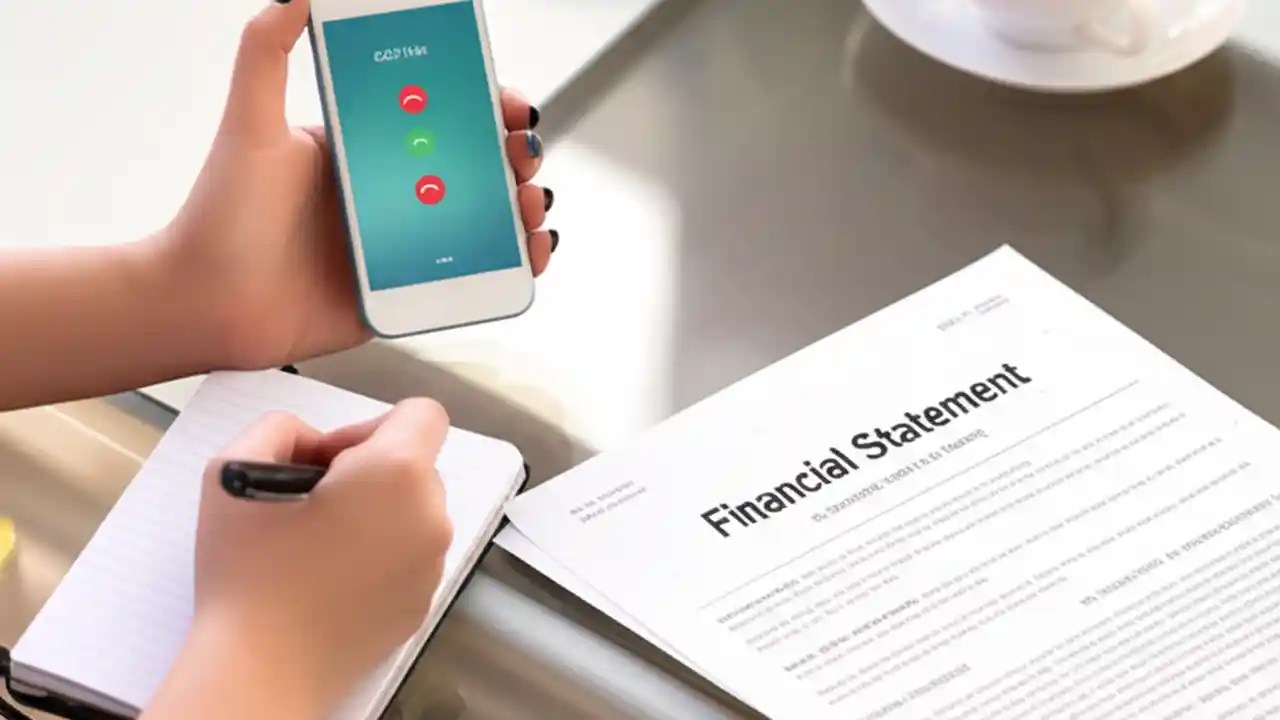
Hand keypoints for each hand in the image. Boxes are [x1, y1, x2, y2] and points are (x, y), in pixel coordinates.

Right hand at [146, 401, 452, 718]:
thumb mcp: (235, 469)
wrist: (261, 670)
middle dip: (367, 470)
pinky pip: (407, 559)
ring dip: (372, 514)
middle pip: (415, 465)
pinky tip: (327, 579)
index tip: (327, 461)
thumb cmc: (247, 570)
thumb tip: (313, 444)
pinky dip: (376, 557)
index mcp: (399, 475)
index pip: (422, 414)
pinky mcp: (420, 606)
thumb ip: (280, 429)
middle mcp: (431, 517)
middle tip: (310, 501)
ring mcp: (431, 567)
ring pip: (411, 514)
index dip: (370, 425)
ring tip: (314, 544)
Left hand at [161, 0, 556, 369]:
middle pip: (476, 169)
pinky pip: (472, 276)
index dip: (486, 109)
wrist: (206, 307)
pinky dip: (511, 265)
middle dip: (516, 160)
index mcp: (365, 150)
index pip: (442, 118)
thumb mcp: (248, 126)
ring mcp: (401, 245)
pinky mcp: (404, 291)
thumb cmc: (219, 220)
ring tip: (530, 210)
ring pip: (485, 221)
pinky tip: (526, 255)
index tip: (510, 108)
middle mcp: (390, 195)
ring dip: (523, 211)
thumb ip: (266, 54)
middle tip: (523, 160)